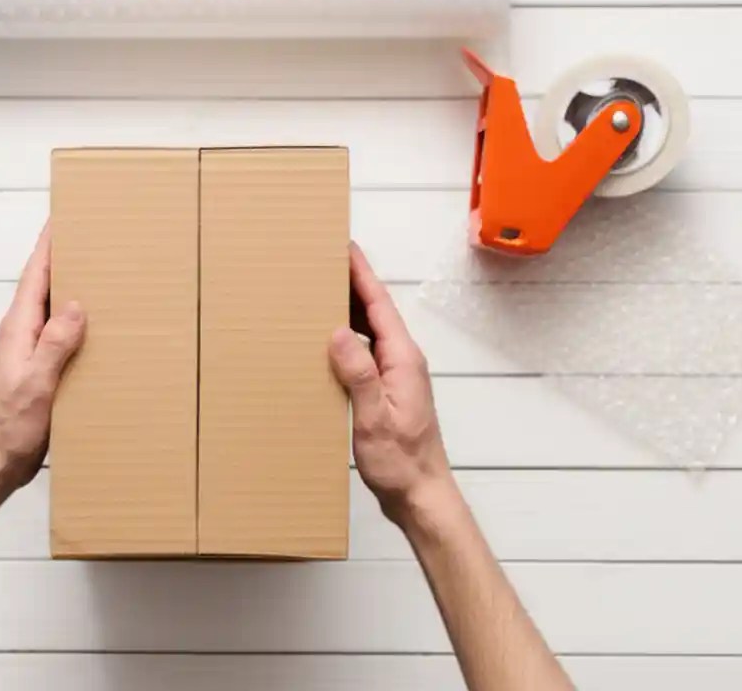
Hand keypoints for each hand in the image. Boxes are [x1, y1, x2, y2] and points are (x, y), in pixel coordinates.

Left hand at [0, 225, 85, 489]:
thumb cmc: (6, 431)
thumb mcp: (35, 385)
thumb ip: (54, 345)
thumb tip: (75, 305)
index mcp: (17, 331)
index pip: (34, 276)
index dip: (48, 245)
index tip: (62, 217)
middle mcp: (20, 337)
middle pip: (44, 289)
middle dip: (65, 262)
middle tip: (92, 238)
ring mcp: (27, 356)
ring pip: (53, 314)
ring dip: (73, 294)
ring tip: (101, 277)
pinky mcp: (36, 375)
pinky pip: (58, 340)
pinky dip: (76, 329)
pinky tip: (96, 334)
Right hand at [329, 243, 453, 527]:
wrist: (421, 494)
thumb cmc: (401, 462)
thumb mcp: (373, 419)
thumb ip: (359, 375)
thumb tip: (338, 332)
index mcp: (402, 360)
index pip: (379, 305)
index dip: (361, 273)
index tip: (344, 246)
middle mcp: (403, 361)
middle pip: (375, 311)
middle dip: (351, 283)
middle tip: (323, 260)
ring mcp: (397, 376)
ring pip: (370, 331)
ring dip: (348, 310)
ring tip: (320, 292)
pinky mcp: (388, 391)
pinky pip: (366, 352)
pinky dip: (347, 338)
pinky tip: (328, 342)